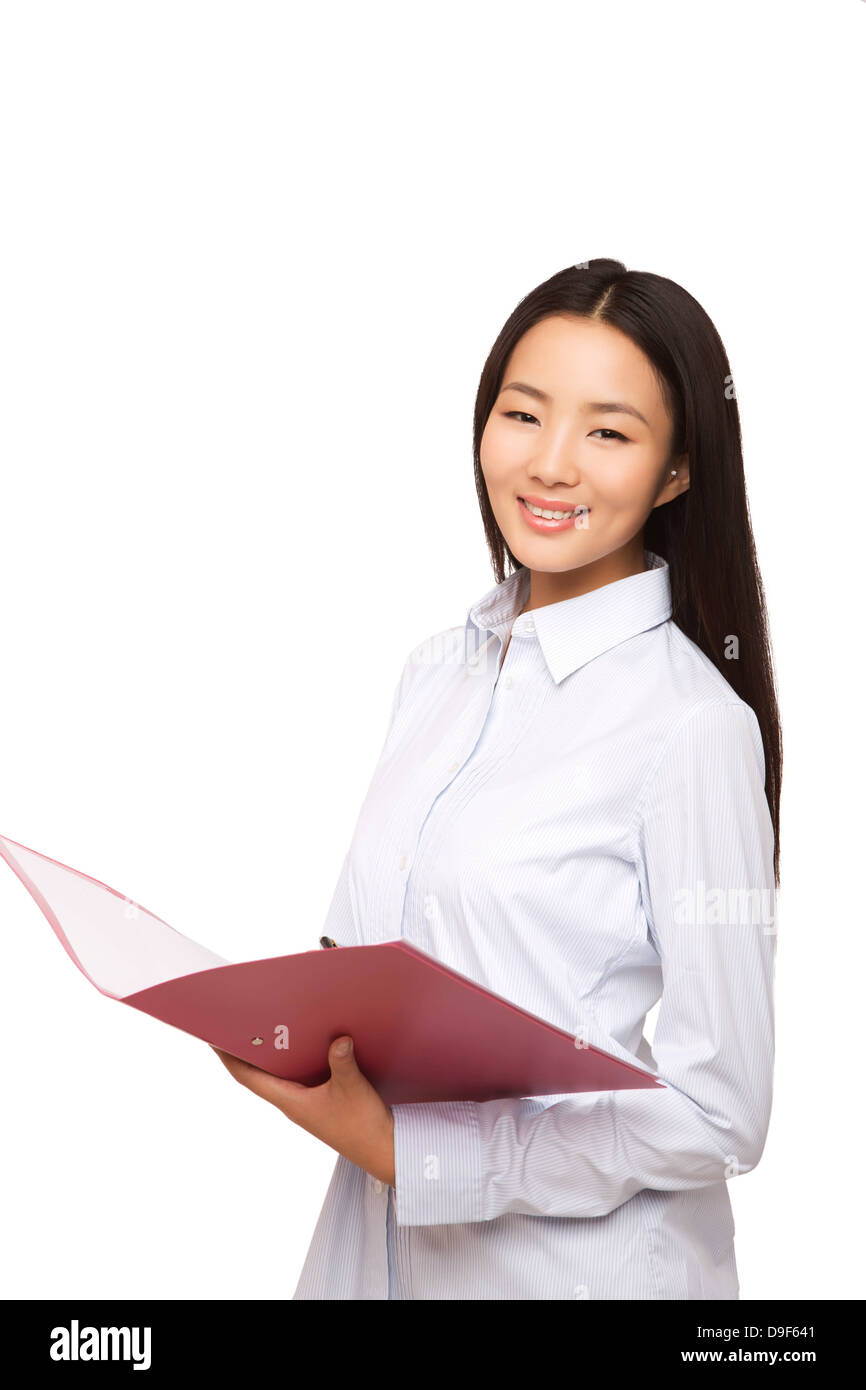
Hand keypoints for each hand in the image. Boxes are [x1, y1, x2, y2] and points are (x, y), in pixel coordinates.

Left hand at [210, 1036, 395, 1187]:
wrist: (382, 1150)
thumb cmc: (362, 1126)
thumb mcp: (352, 1088)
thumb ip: (342, 1061)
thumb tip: (338, 1038)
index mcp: (290, 1101)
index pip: (248, 1078)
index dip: (228, 1059)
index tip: (213, 1039)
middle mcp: (292, 1103)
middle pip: (258, 1075)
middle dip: (245, 1052)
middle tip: (237, 1025)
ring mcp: (305, 1103)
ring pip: (278, 1076)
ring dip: (269, 1056)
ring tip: (263, 1029)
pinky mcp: (320, 1102)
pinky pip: (297, 1077)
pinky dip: (293, 1060)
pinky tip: (304, 1045)